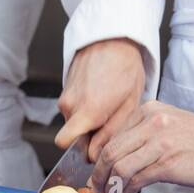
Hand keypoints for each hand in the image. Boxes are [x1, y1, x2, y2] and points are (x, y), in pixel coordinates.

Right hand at [56, 38, 146, 159]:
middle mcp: (70, 105)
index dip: (82, 151)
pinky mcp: (65, 88)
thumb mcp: (129, 105)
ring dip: (87, 120)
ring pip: (73, 121)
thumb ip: (111, 133)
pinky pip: (73, 108)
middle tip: (110, 123)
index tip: (98, 148)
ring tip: (108, 105)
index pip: (64, 144)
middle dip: (88, 136)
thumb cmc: (125, 68)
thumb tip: (96, 154)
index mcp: (87, 111)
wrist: (113, 38)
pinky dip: (84, 107)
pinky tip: (101, 95)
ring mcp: (65, 95)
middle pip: (72, 135)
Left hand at [88, 100, 193, 192]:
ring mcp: (159, 142)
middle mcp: (151, 123)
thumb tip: (117, 159)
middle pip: (111, 151)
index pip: (113, 136)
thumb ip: (143, 135)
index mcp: (148, 111)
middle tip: (97, 188)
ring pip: (120, 166)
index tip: (98, 173)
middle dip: (99, 175)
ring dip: (111, 187)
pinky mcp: (167, 162)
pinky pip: (136, 179)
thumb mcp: (167, 125)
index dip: (101, 159)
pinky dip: (125, 192)